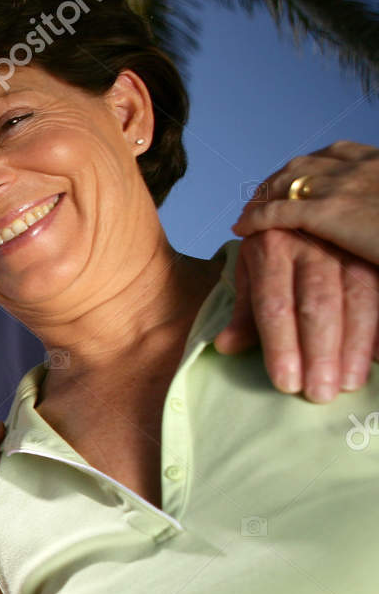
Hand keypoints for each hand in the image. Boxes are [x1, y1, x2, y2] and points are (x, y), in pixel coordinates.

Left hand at [220, 141, 378, 398]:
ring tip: (350, 383)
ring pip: (355, 298)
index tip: (286, 383)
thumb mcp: (248, 273)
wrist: (301, 199)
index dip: (281, 345)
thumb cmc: (271, 248)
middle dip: (320, 352)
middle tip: (321, 394)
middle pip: (317, 305)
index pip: (275, 304)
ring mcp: (346, 246)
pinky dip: (378, 326)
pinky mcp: (369, 251)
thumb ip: (242, 313)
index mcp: (271, 251)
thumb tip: (228, 347)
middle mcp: (310, 245)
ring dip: (354, 345)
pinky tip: (377, 356)